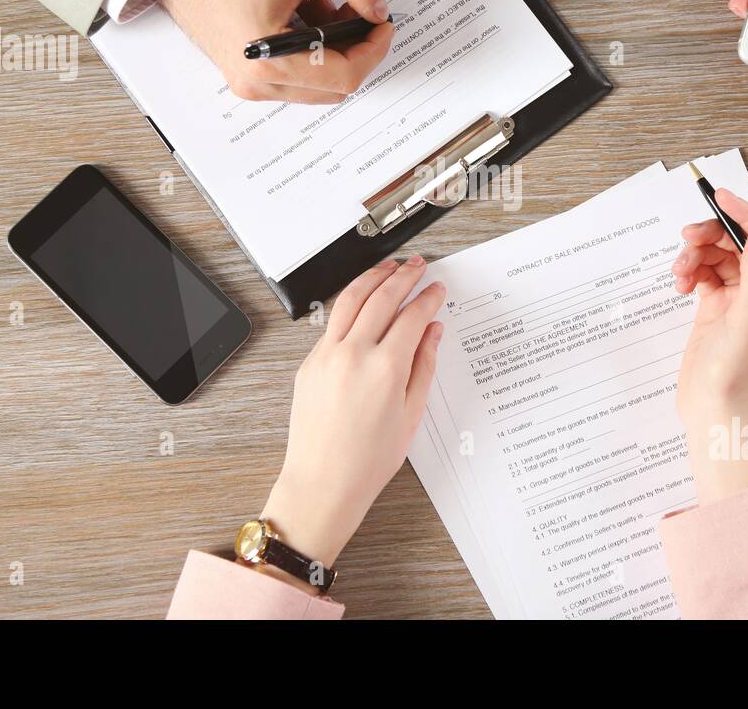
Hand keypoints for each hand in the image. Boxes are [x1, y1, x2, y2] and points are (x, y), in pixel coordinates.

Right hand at [141, 0, 393, 102]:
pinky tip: (305, 12)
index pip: (346, 75)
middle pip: (335, 85)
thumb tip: (379, 7)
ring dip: (334, 47)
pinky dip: (313, 48)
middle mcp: (257, 83)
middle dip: (356, 46)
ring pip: (318, 82)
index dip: (374, 48)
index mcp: (270, 62)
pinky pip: (296, 75)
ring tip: (324, 5)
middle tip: (359, 9)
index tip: (383, 21)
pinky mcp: (246, 74)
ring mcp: (249, 83)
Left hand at [260, 257, 445, 574]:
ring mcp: (326, 356)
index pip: (411, 317)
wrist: (323, 482)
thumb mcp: (410, 414)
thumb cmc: (366, 460)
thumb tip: (432, 332)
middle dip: (403, 276)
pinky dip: (350, 302)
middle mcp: (353, 355)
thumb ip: (423, 365)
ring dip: (372, 277)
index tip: (437, 289)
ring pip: (350, 299)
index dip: (428, 298)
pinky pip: (332, 321)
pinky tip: (361, 298)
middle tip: (418, 265)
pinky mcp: (310, 363)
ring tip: (388, 266)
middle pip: (381, 298)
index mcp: (385, 369)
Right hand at [671, 190, 747, 502]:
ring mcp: (737, 300)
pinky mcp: (716, 308)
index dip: (744, 215)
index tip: (719, 198)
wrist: (712, 410)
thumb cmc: (734, 376)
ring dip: (695, 256)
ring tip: (680, 273)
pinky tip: (680, 284)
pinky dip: (690, 271)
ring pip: (717, 257)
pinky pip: (703, 273)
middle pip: (738, 243)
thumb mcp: (746, 321)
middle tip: (687, 238)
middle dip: (712, 235)